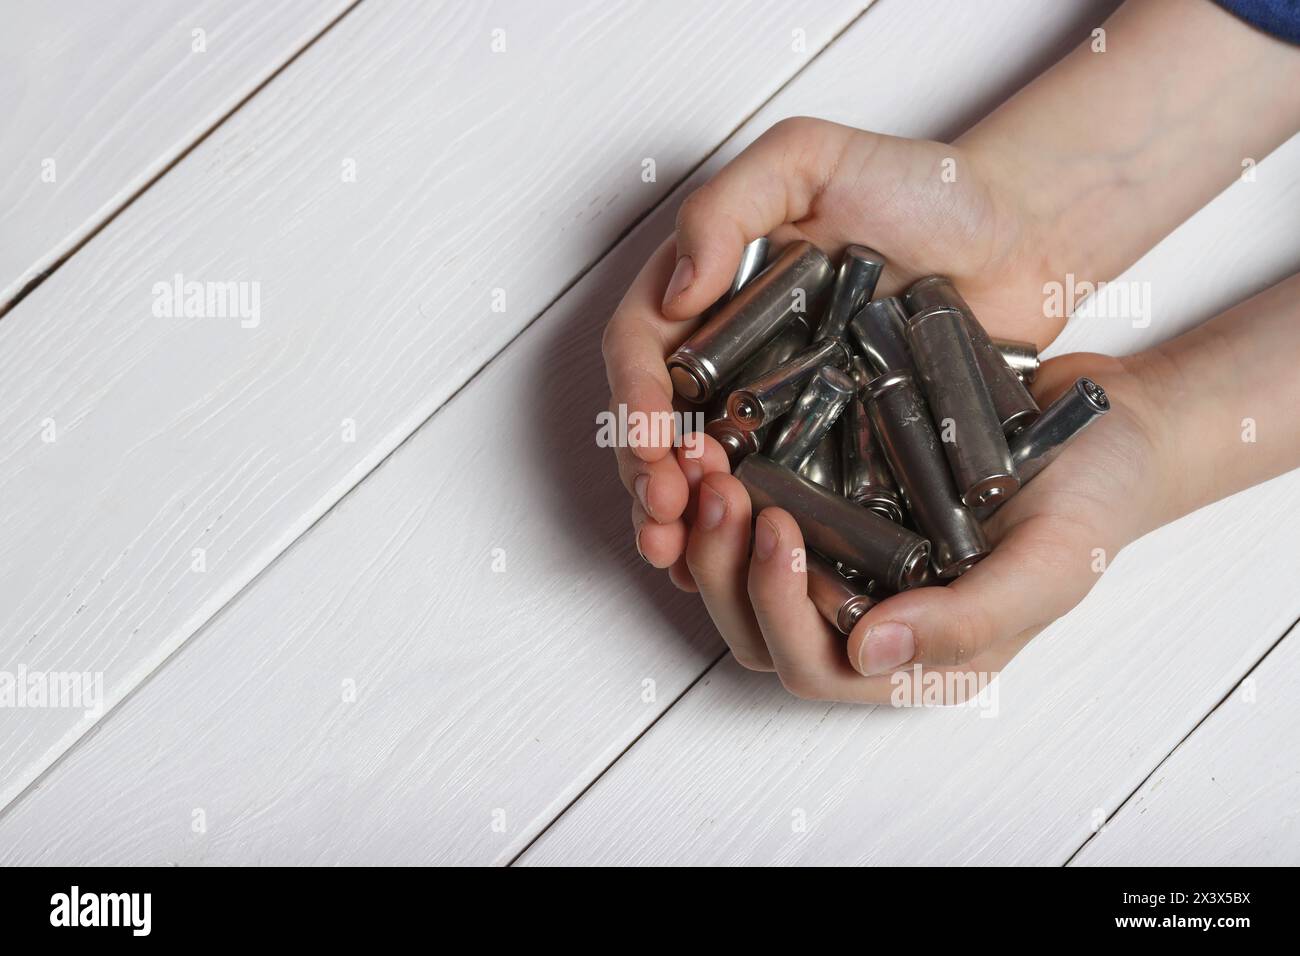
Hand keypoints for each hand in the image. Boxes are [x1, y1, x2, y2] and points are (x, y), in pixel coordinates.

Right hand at [603, 117, 1063, 587]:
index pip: (643, 350)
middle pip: (662, 426)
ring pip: (707, 475)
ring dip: (685, 521)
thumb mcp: (808, 159)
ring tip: (683, 555)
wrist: (1018, 236)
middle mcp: (730, 357)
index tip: (652, 443)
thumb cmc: (919, 187)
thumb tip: (677, 295)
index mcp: (708, 293)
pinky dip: (752, 536)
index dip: (636, 400)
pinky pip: (779, 498)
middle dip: (648, 477)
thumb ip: (728, 207)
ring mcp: (778, 409)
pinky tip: (741, 565)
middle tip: (663, 516)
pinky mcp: (829, 450)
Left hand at [684, 351, 1165, 701]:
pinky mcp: (832, 505)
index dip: (775, 606)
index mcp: (916, 656)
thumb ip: (968, 622)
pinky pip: (757, 510)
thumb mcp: (1053, 563)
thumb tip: (867, 656)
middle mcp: (868, 618)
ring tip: (703, 454)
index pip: (812, 665)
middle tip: (713, 483)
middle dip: (722, 561)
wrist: (1109, 424)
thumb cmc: (1095, 501)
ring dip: (710, 523)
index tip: (775, 523)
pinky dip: (730, 481)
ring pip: (740, 572)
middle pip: (755, 625)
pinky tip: (717, 433)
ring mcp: (845, 561)